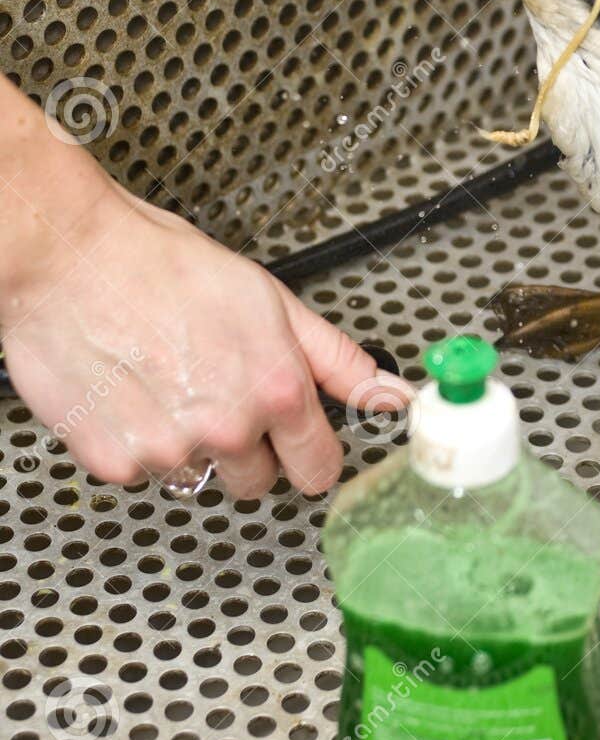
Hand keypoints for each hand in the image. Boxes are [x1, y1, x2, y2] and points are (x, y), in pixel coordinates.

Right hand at [1, 175, 410, 495]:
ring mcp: (168, 450)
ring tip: (168, 384)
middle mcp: (226, 428)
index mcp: (275, 390)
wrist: (70, 257)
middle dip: (247, 448)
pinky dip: (136, 443)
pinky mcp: (113, 461)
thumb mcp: (270, 300)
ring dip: (188, 444)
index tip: (298, 442)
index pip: (319, 469)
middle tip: (218, 394)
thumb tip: (389, 395)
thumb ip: (336, 360)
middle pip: (259, 481)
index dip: (310, 452)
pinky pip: (140, 472)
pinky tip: (132, 394)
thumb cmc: (161, 265)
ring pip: (197, 475)